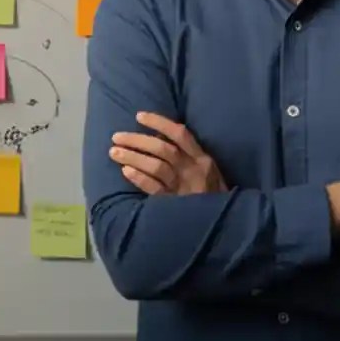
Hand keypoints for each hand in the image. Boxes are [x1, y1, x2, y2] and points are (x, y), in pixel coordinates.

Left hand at [110, 112, 228, 195]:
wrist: (225, 224)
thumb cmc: (213, 195)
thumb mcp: (208, 172)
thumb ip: (189, 156)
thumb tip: (158, 138)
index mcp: (203, 159)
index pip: (180, 134)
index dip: (159, 122)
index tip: (139, 116)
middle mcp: (193, 170)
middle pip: (163, 149)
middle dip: (138, 140)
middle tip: (117, 137)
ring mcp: (184, 188)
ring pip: (156, 167)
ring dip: (133, 157)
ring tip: (114, 152)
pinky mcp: (175, 205)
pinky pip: (154, 189)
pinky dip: (139, 179)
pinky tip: (126, 171)